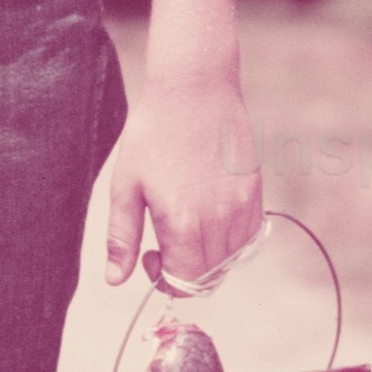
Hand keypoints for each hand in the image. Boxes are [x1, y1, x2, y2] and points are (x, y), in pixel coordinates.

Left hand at [105, 72, 262, 298]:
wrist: (194, 89)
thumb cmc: (153, 133)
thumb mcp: (126, 185)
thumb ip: (122, 238)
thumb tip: (115, 279)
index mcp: (183, 222)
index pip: (183, 282)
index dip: (163, 280)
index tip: (149, 256)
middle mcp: (219, 220)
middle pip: (209, 277)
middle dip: (184, 272)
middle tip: (163, 242)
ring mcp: (242, 206)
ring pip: (231, 260)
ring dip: (208, 258)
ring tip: (186, 227)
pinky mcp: (256, 192)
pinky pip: (247, 237)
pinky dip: (229, 241)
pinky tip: (208, 216)